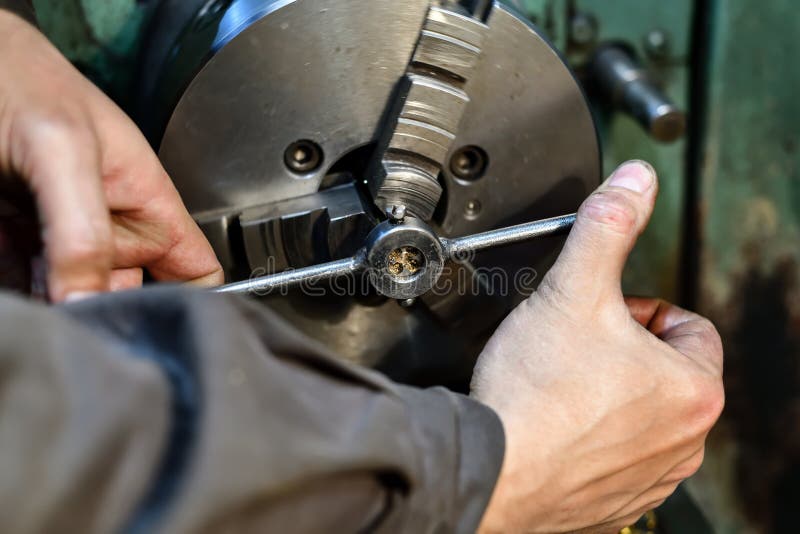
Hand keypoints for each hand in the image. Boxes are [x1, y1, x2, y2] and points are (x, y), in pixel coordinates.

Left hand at [0, 11, 222, 300]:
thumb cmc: (20, 79)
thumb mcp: (61, 149)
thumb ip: (82, 228)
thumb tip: (86, 302)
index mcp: (149, 207)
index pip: (197, 276)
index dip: (191, 308)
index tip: (155, 334)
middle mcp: (111, 231)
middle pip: (122, 301)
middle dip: (98, 314)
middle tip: (70, 314)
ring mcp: (61, 243)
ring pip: (70, 303)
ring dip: (54, 309)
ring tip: (38, 290)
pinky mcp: (16, 249)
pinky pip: (25, 289)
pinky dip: (21, 300)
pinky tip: (16, 289)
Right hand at [472, 161, 723, 532]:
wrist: (492, 469)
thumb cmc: (535, 392)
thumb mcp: (574, 288)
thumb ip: (609, 225)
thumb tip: (636, 180)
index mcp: (694, 390)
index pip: (688, 328)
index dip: (638, 310)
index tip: (600, 314)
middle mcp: (684, 442)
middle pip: (663, 371)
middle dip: (622, 352)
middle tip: (573, 346)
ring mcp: (649, 478)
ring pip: (638, 415)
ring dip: (607, 395)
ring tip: (560, 384)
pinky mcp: (613, 503)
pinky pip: (613, 457)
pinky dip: (589, 438)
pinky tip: (554, 423)